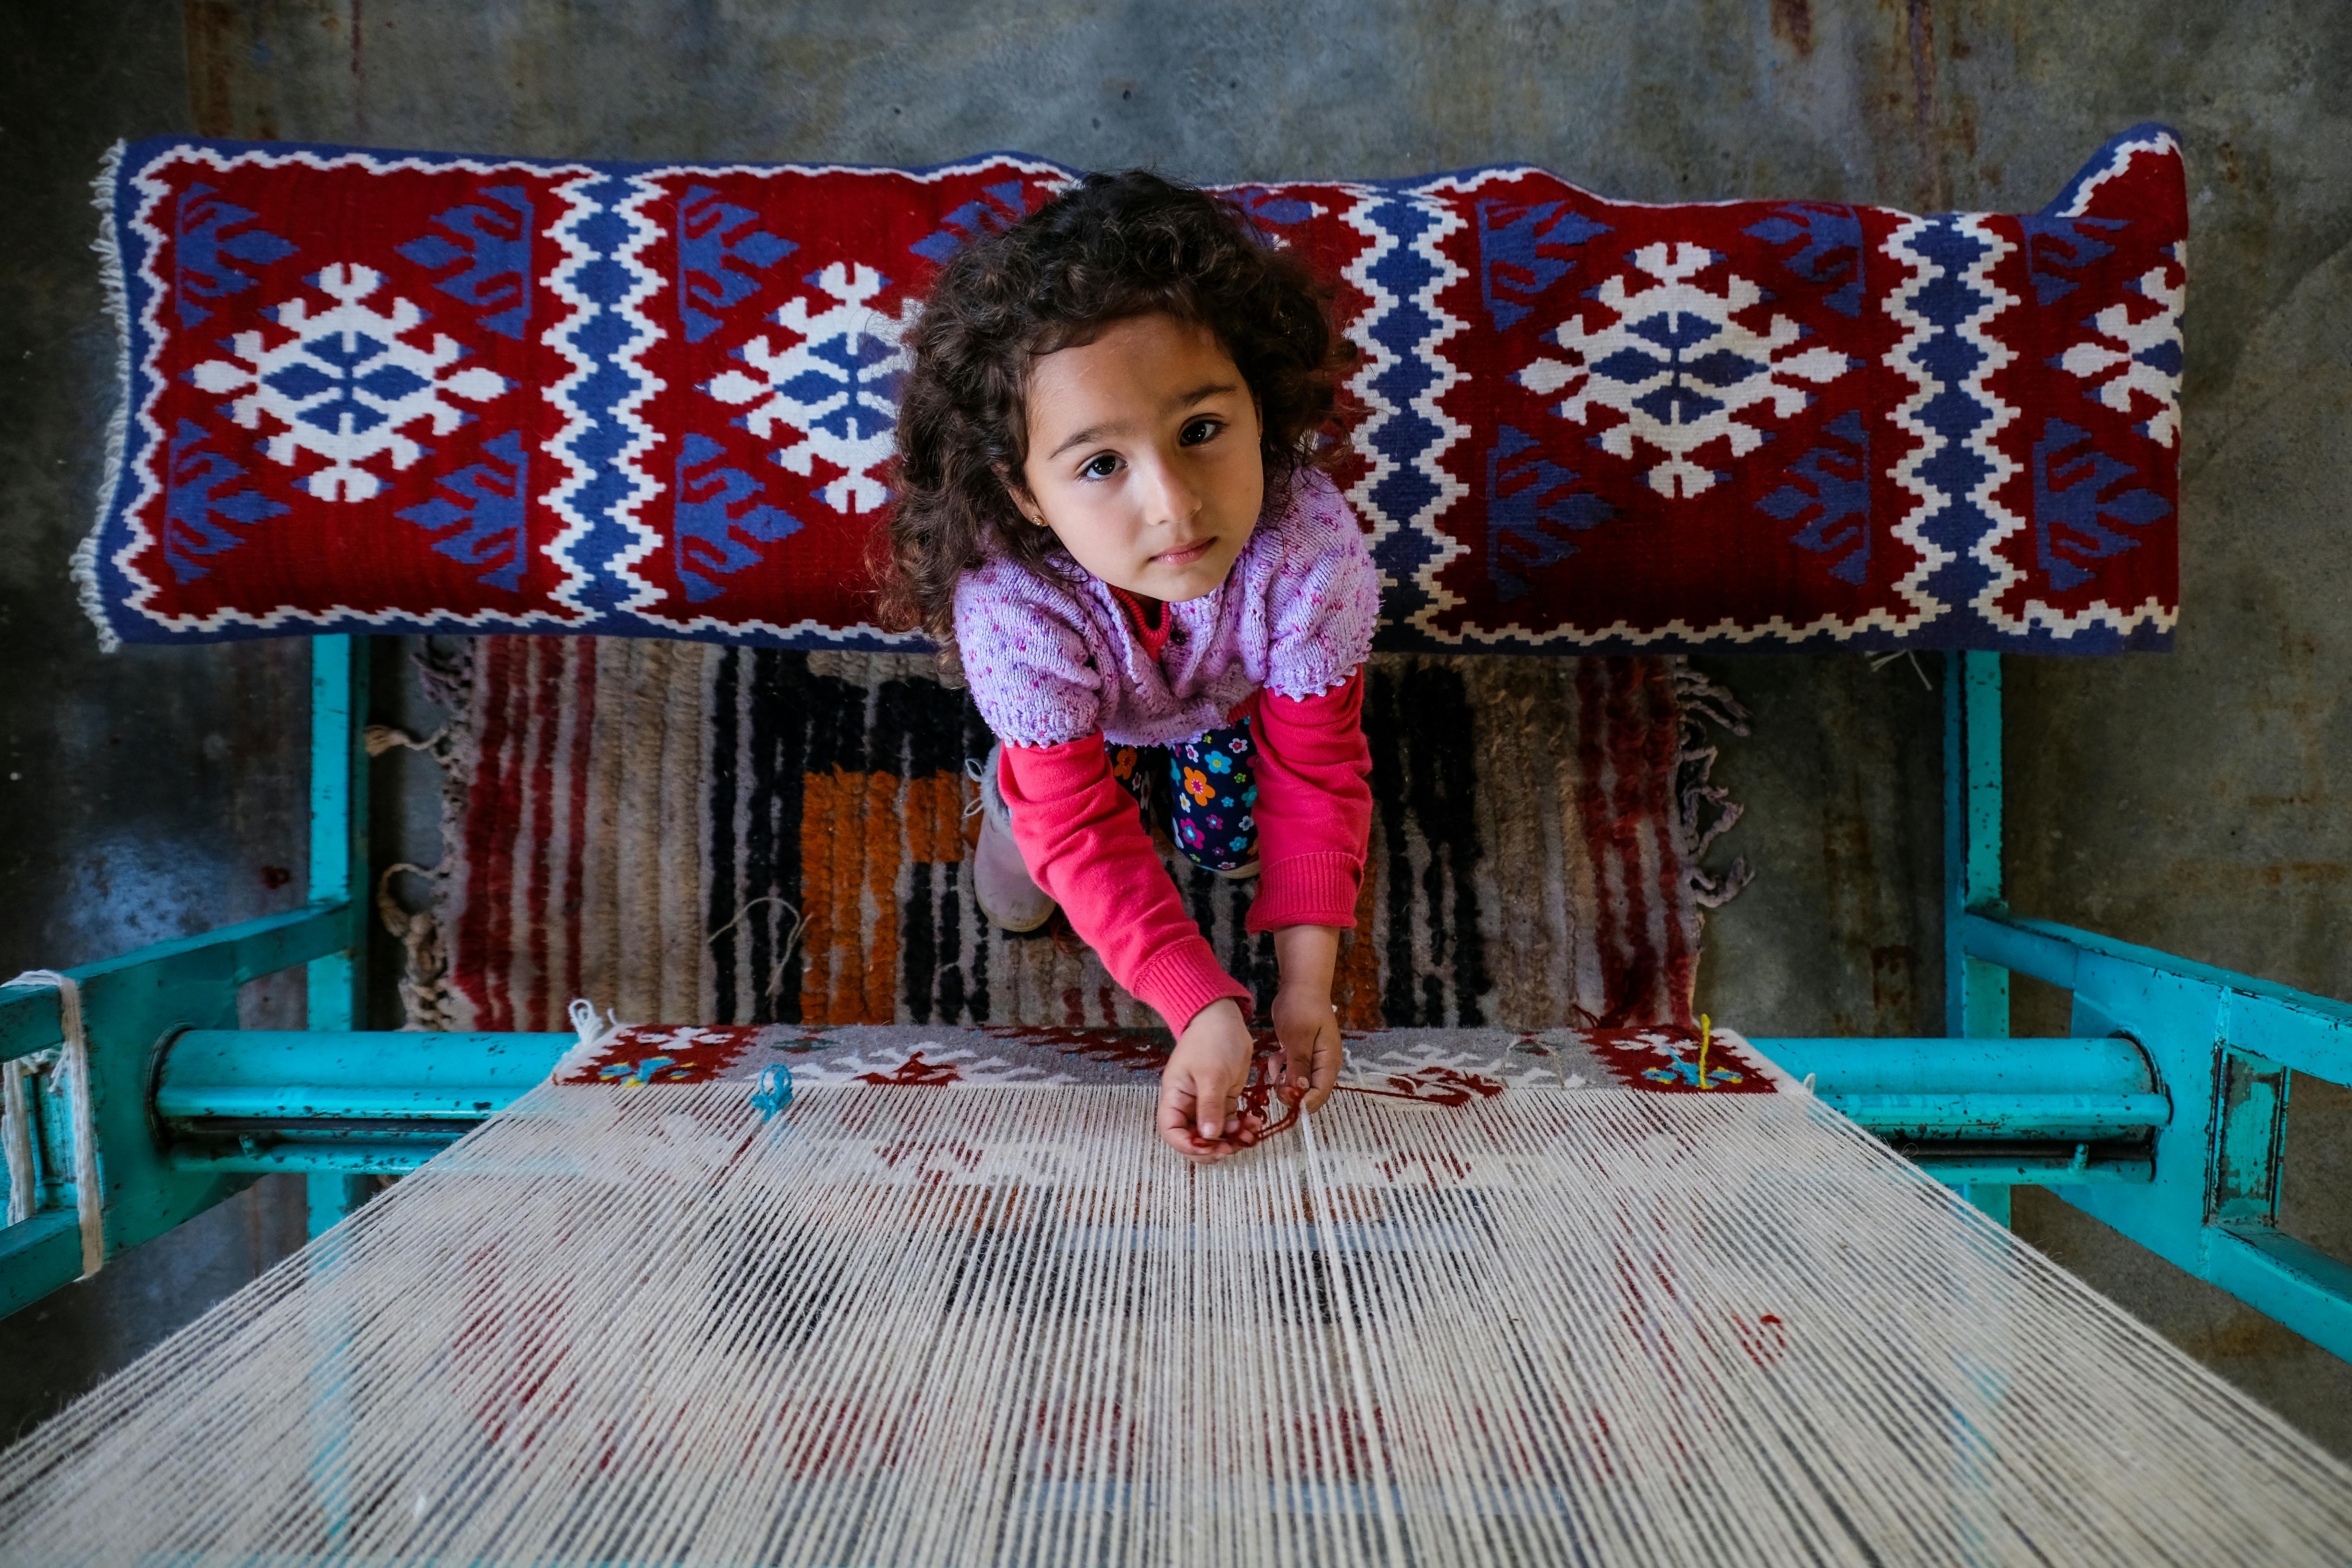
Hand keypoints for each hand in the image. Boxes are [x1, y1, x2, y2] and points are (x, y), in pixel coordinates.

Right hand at [1159, 999, 1259, 1163]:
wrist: (1224, 1018)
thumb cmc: (1211, 1040)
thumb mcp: (1211, 1074)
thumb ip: (1209, 1106)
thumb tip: (1208, 1136)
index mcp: (1175, 1097)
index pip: (1172, 1131)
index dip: (1187, 1145)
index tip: (1209, 1148)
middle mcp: (1188, 1104)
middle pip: (1193, 1138)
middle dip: (1212, 1147)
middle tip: (1232, 1147)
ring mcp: (1206, 1103)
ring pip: (1214, 1134)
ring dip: (1231, 1140)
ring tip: (1249, 1135)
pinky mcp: (1223, 1099)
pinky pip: (1230, 1123)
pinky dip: (1241, 1127)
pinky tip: (1254, 1124)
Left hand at [1271, 984, 1342, 1112]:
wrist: (1300, 986)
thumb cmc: (1301, 1007)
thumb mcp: (1298, 1035)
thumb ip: (1300, 1064)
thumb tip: (1301, 1091)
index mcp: (1328, 1063)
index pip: (1320, 1095)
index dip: (1302, 1102)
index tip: (1284, 1094)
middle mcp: (1323, 1067)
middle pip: (1308, 1094)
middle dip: (1289, 1090)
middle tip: (1277, 1074)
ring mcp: (1312, 1062)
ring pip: (1296, 1085)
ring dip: (1282, 1077)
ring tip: (1278, 1058)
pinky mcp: (1300, 1058)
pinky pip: (1289, 1073)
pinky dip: (1280, 1068)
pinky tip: (1278, 1053)